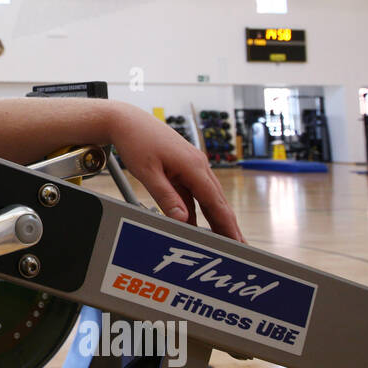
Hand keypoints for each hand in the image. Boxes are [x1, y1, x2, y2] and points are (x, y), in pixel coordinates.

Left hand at [105, 101, 244, 242]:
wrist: (128, 121)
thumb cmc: (136, 141)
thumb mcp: (148, 172)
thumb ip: (165, 196)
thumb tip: (182, 218)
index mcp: (193, 166)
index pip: (215, 201)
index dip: (227, 223)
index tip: (237, 240)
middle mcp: (198, 165)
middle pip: (217, 201)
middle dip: (228, 224)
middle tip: (240, 246)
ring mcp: (192, 165)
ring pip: (208, 196)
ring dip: (215, 217)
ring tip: (223, 238)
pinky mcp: (184, 167)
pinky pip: (194, 192)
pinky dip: (198, 208)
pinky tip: (195, 224)